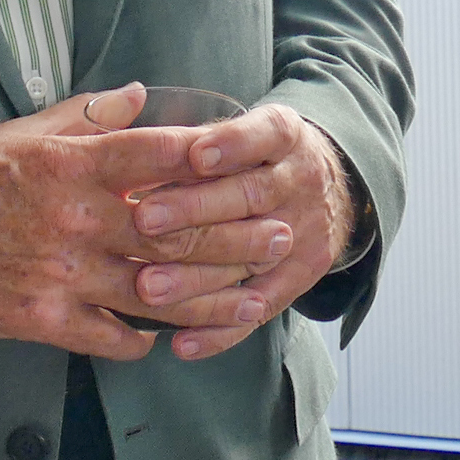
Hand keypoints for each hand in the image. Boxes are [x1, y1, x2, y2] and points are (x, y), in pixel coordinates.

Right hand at [0, 88, 278, 357]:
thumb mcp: (24, 130)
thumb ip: (87, 115)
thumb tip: (139, 93)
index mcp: (71, 164)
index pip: (156, 156)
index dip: (210, 160)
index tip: (253, 163)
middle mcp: (73, 218)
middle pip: (172, 229)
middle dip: (233, 235)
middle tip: (279, 236)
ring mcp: (60, 272)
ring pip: (153, 289)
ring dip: (208, 296)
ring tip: (250, 300)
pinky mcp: (41, 317)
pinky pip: (107, 335)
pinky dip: (141, 338)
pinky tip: (166, 337)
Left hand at [129, 106, 360, 361]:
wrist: (331, 188)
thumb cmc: (255, 154)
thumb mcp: (242, 125)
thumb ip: (195, 130)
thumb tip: (129, 115)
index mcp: (284, 136)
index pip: (261, 136)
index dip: (230, 145)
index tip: (193, 155)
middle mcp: (300, 182)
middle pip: (250, 197)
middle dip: (196, 210)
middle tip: (144, 220)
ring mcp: (304, 233)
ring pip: (250, 258)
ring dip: (198, 276)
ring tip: (148, 288)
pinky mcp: (300, 278)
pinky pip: (260, 309)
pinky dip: (221, 331)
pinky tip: (181, 343)